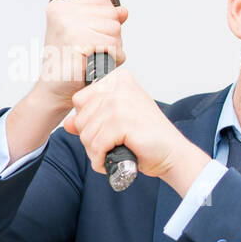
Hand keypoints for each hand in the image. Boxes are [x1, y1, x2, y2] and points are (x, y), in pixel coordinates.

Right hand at [36, 0, 128, 111]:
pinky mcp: (76, 41)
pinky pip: (112, 45)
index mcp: (62, 6)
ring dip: (112, 48)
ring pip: (114, 29)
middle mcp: (62, 12)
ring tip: (93, 57)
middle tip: (92, 50)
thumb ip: (106, 19)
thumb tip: (123, 11)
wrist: (55, 90)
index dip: (106, 20)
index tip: (91, 35)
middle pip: (111, 14)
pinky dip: (112, 59)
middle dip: (111, 36)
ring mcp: (67, 25)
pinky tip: (96, 64)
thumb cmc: (71, 65)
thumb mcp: (89, 35)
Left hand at [63, 68, 195, 180]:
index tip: (105, 130)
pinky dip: (101, 159)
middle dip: (90, 138)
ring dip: (95, 152)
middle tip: (108, 147)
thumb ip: (92, 118)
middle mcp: (119, 87)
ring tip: (111, 154)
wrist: (172, 153)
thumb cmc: (149, 137)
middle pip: (81, 117)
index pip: (80, 100)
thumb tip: (68, 123)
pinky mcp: (122, 122)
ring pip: (86, 133)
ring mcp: (120, 103)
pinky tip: (112, 160)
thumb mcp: (118, 121)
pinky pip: (96, 145)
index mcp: (118, 80)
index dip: (87, 121)